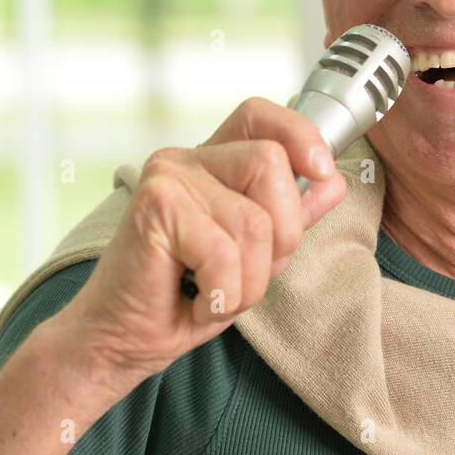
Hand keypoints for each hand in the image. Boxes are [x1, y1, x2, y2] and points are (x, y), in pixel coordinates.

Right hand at [60, 97, 346, 380]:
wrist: (121, 340)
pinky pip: (224, 251)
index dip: (299, 133)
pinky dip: (223, 292)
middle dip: (281, 235)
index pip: (259, 115)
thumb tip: (333, 181)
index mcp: (214, 162)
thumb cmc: (184, 297)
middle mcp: (188, 159)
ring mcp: (169, 177)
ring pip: (255, 220)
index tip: (321, 171)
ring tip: (218, 292)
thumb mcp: (255, 255)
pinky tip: (198, 301)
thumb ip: (291, 215)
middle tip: (245, 273)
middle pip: (272, 164)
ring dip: (250, 278)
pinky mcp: (155, 206)